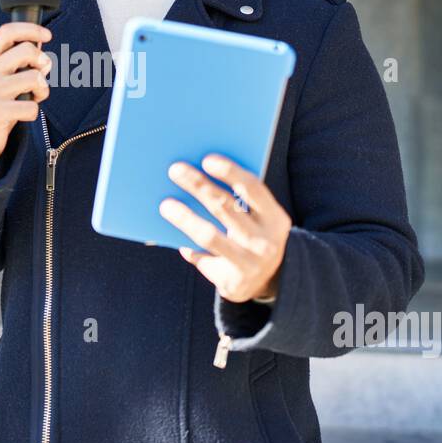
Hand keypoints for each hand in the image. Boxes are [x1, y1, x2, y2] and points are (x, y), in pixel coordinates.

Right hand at [0, 21, 52, 165]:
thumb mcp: (1, 78)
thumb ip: (19, 65)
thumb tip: (45, 58)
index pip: (7, 32)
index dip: (31, 29)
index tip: (47, 36)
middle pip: (27, 50)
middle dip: (44, 63)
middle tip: (41, 78)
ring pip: (34, 78)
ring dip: (43, 90)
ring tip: (34, 98)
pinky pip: (31, 107)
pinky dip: (34, 113)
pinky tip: (23, 115)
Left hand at [158, 154, 291, 302]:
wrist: (269, 282)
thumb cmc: (255, 236)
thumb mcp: (259, 220)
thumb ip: (240, 201)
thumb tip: (199, 173)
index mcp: (275, 219)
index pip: (253, 189)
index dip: (230, 172)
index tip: (207, 159)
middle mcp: (265, 242)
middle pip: (225, 208)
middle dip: (199, 185)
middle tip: (175, 170)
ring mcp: (249, 264)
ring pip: (209, 236)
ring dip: (185, 217)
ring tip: (166, 205)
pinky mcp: (232, 283)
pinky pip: (203, 260)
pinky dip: (190, 250)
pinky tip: (179, 242)